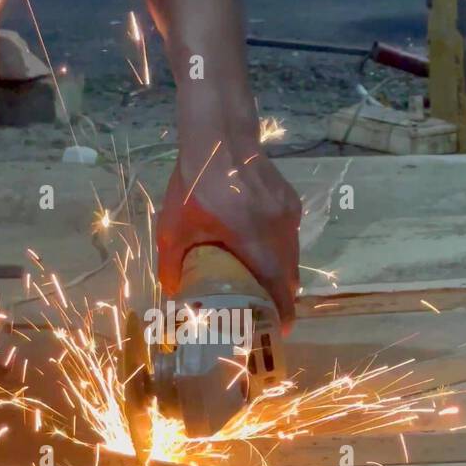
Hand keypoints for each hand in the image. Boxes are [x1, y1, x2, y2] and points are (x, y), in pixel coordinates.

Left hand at [156, 134, 301, 331]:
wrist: (219, 134)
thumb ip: (172, 265)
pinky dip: (280, 252)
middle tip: (266, 313)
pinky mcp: (290, 201)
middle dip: (281, 298)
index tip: (282, 331)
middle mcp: (280, 230)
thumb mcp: (174, 228)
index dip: (283, 312)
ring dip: (281, 275)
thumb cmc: (194, 182)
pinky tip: (262, 254)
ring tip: (264, 289)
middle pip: (289, 275)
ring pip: (292, 256)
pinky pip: (289, 236)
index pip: (278, 286)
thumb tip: (173, 293)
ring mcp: (289, 214)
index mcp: (255, 241)